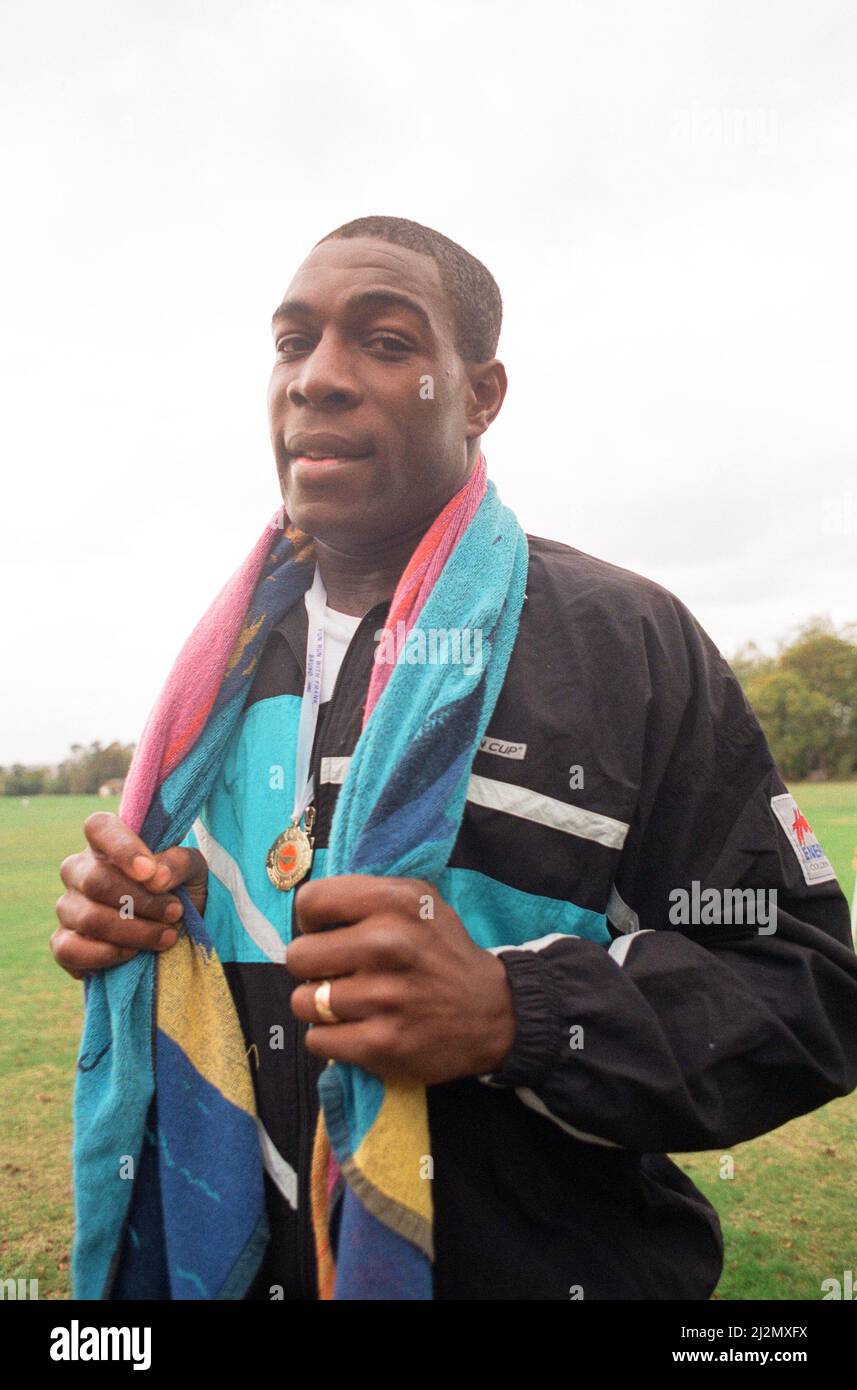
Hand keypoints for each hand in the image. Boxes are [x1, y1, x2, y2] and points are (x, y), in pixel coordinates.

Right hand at [51, 811, 208, 979]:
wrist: (176, 932)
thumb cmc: (179, 890)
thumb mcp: (194, 870)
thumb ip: (180, 863)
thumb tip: (157, 877)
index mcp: (106, 842)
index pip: (99, 827)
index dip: (122, 849)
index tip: (150, 873)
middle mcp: (79, 870)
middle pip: (96, 881)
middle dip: (142, 902)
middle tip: (175, 913)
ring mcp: (68, 906)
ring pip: (89, 918)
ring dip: (134, 932)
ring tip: (167, 936)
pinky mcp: (63, 943)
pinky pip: (69, 950)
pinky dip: (106, 955)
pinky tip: (133, 954)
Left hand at [286, 875, 516, 1084]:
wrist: (494, 1012)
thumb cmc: (443, 952)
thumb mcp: (418, 900)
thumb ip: (366, 895)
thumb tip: (309, 910)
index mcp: (395, 902)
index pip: (311, 901)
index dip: (312, 921)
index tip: (329, 934)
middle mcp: (387, 945)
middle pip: (298, 956)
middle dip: (313, 968)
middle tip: (339, 974)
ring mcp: (383, 998)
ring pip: (303, 1002)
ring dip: (320, 1006)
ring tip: (350, 1004)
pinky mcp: (381, 1044)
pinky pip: (317, 1040)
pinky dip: (331, 1037)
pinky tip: (357, 1028)